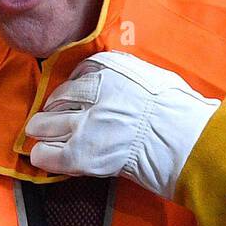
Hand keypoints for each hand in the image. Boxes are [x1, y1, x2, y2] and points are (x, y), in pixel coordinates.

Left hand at [27, 50, 220, 198]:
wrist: (182, 141)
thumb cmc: (177, 112)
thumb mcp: (151, 78)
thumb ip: (128, 78)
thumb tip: (122, 86)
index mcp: (106, 68)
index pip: (75, 76)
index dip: (71, 93)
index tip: (74, 102)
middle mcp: (89, 92)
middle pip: (55, 100)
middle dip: (53, 112)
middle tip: (52, 121)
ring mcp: (81, 123)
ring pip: (44, 125)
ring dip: (43, 132)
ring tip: (44, 137)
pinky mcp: (78, 153)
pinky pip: (46, 154)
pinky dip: (43, 156)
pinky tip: (44, 157)